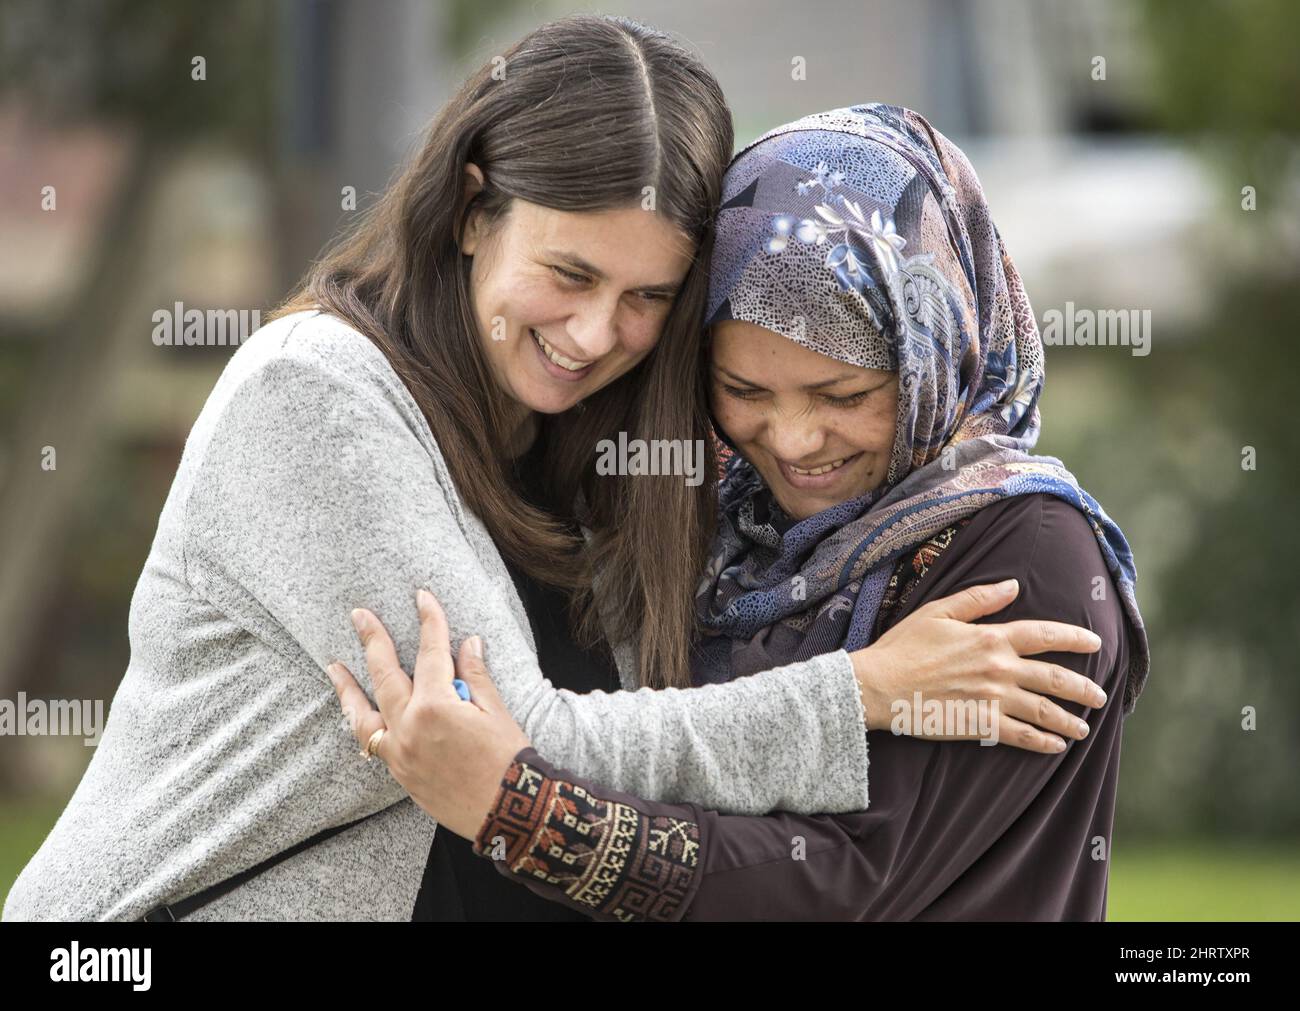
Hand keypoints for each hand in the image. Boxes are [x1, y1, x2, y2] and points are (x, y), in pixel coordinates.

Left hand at [326, 588, 529, 839]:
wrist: (508, 813)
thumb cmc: (509, 761)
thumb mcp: (496, 712)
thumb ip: (474, 676)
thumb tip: (467, 644)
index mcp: (435, 706)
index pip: (430, 652)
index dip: (429, 620)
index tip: (423, 597)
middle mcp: (409, 728)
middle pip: (384, 675)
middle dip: (373, 641)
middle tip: (360, 616)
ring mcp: (400, 753)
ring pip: (363, 716)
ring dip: (348, 689)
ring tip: (333, 667)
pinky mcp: (400, 774)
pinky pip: (371, 744)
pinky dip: (362, 725)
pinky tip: (358, 715)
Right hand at [851, 578, 1106, 752]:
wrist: (879, 685)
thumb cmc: (904, 646)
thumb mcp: (938, 612)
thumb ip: (979, 599)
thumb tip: (1013, 585)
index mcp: (991, 637)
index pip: (1044, 635)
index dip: (1074, 638)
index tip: (1095, 643)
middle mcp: (999, 668)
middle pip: (1054, 678)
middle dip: (1083, 689)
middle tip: (1100, 696)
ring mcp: (992, 699)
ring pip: (1044, 710)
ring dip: (1069, 720)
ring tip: (1084, 728)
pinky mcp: (981, 725)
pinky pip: (1021, 735)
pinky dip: (1042, 742)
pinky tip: (1055, 747)